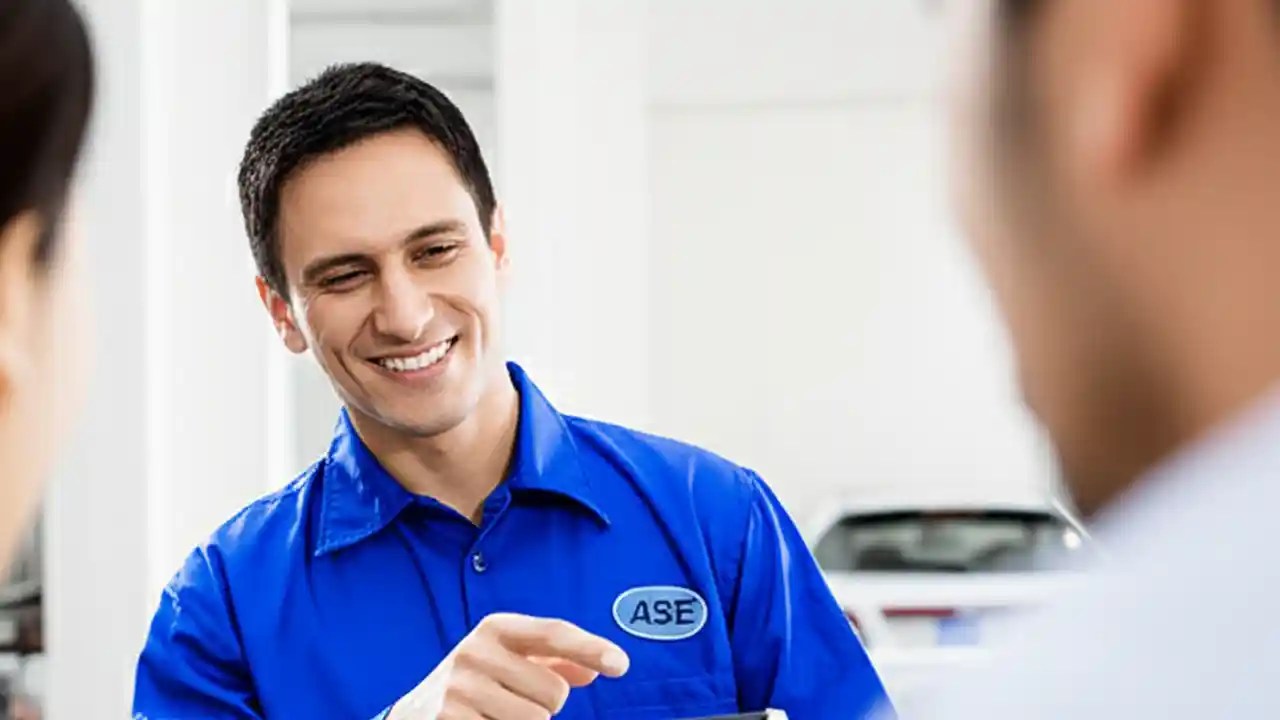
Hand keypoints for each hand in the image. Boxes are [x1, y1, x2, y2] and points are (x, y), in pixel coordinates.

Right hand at [388, 613, 629, 718]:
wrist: (412, 714)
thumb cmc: (474, 684)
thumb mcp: (508, 661)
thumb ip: (551, 661)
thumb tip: (596, 667)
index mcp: (494, 629)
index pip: (553, 633)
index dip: (591, 647)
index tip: (621, 665)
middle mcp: (474, 652)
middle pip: (554, 692)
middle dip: (543, 705)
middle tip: (510, 702)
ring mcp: (459, 690)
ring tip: (494, 717)